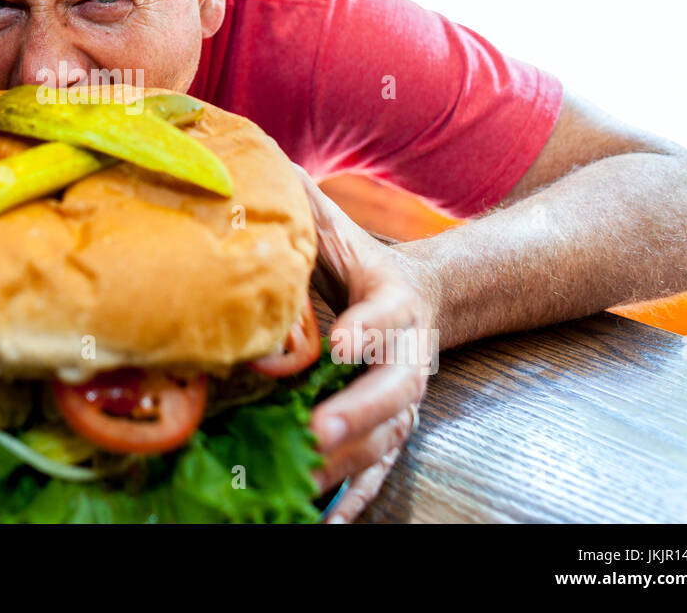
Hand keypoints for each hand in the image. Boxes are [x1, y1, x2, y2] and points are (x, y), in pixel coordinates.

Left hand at [293, 164, 438, 522]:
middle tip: (317, 431)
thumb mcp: (344, 234)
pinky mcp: (392, 434)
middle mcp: (406, 360)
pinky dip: (355, 501)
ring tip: (304, 480)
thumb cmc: (366, 267)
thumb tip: (264, 162)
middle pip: (392, 395)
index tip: (339, 344)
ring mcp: (402, 403)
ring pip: (384, 441)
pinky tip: (325, 523)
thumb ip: (310, 209)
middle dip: (356, 414)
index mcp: (394, 304)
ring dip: (348, 465)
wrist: (422, 302)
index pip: (384, 319)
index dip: (365, 332)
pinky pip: (379, 474)